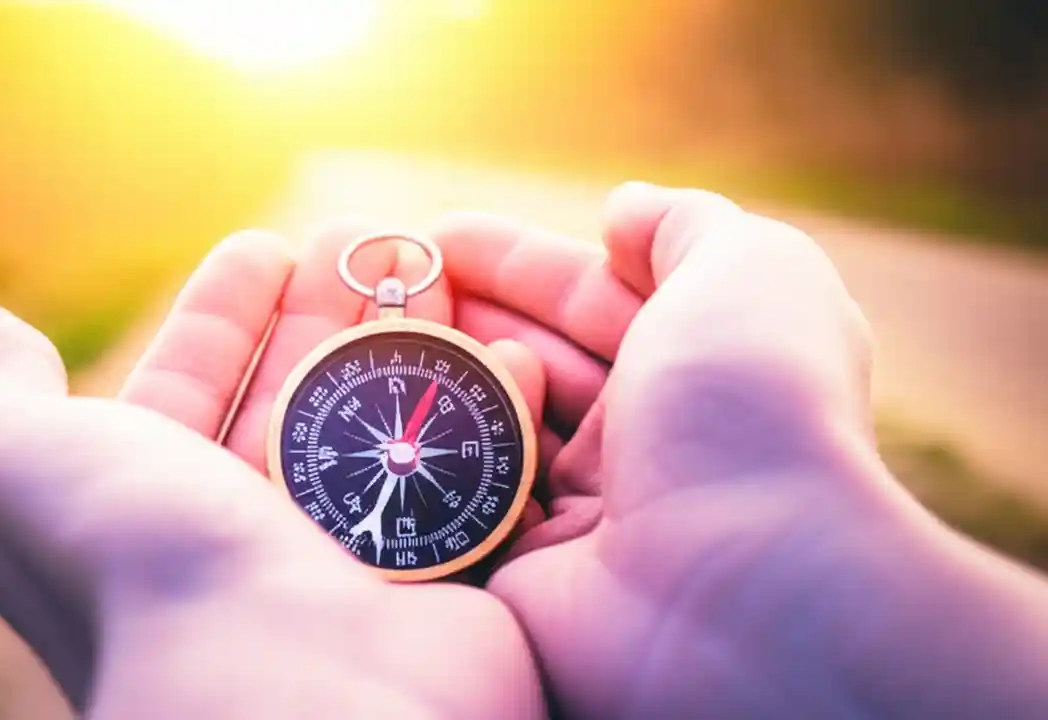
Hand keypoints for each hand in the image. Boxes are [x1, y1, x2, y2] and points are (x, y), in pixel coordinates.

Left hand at [0, 228, 545, 717]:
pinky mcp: (442, 577)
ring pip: (383, 425)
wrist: (284, 691)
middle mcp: (249, 539)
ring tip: (435, 265)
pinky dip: (486, 411)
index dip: (221, 312)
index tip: (264, 244)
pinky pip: (467, 476)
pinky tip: (508, 348)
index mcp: (154, 507)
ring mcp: (348, 560)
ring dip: (409, 343)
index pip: (191, 384)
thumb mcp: (17, 464)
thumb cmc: (140, 568)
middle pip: (295, 395)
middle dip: (327, 310)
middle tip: (368, 235)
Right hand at [432, 184, 1047, 717]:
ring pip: (490, 429)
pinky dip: (433, 462)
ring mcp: (587, 513)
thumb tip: (623, 209)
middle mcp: (643, 439)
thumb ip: (686, 225)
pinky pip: (467, 505)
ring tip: (390, 343)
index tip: (434, 234)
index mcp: (694, 366)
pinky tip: (396, 423)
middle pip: (530, 358)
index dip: (512, 260)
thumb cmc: (749, 405)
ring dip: (443, 382)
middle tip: (386, 284)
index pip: (585, 298)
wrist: (738, 580)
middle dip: (462, 314)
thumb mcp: (748, 269)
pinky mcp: (534, 577)